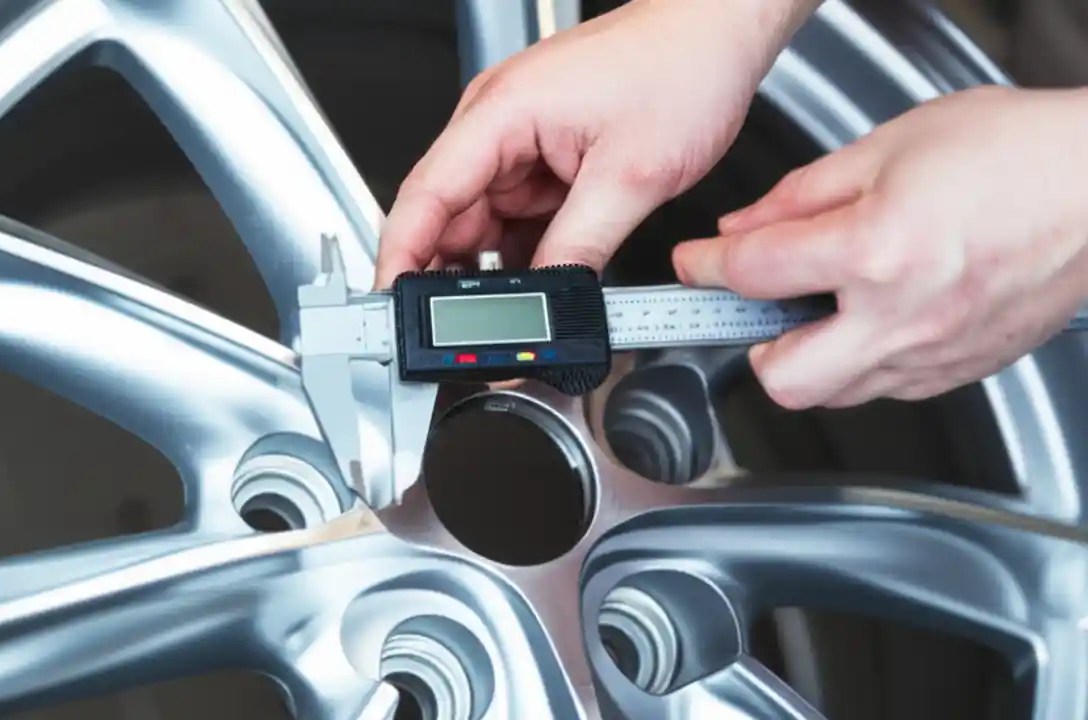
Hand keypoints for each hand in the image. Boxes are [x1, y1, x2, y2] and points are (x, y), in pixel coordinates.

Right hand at [374, 0, 816, 287]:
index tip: (392, 303)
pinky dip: (528, 251)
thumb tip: (551, 300)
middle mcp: (499, 125)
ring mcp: (520, 143)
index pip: (426, 194)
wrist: (718, 32)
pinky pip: (519, 217)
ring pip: (485, 224)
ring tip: (521, 306)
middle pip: (449, 217)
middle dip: (454, 275)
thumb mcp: (633, 174)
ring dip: (498, 267)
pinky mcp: (546, 159)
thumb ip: (582, 246)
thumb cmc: (680, 64)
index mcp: (501, 113)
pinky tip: (544, 277)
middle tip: (469, 328)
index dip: (401, 255)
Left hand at [673, 86, 1087, 408]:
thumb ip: (801, 195)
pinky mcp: (961, 370)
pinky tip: (875, 317)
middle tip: (758, 307)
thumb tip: (745, 228)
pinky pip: (886, 388)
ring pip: (836, 395)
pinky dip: (863, 361)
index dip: (708, 267)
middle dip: (753, 346)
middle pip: (783, 379)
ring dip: (809, 358)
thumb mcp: (888, 147)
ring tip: (822, 307)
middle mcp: (904, 317)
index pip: (754, 275)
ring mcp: (936, 354)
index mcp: (877, 251)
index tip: (698, 264)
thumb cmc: (1013, 154)